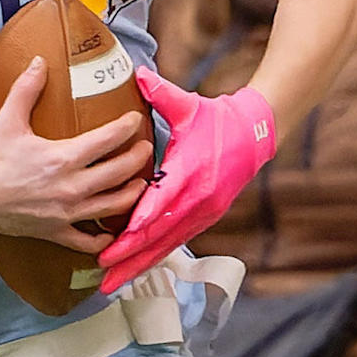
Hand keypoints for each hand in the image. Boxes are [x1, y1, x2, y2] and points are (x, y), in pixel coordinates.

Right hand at [0, 59, 159, 248]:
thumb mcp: (7, 120)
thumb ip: (26, 89)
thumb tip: (40, 61)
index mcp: (63, 157)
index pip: (107, 139)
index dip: (126, 127)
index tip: (134, 119)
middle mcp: (71, 187)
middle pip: (120, 173)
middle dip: (138, 158)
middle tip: (145, 148)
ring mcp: (65, 213)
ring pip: (113, 206)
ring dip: (132, 193)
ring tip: (139, 182)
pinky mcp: (55, 232)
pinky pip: (87, 242)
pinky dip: (103, 239)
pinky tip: (110, 232)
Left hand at [94, 68, 274, 289]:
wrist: (254, 135)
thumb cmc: (216, 119)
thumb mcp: (189, 106)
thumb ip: (161, 93)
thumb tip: (138, 73)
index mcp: (191, 172)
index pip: (160, 203)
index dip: (136, 225)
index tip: (113, 241)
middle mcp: (198, 200)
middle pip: (159, 235)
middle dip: (128, 256)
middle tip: (101, 274)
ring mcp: (203, 213)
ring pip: (166, 246)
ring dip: (138, 265)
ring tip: (111, 284)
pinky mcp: (205, 219)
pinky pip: (174, 242)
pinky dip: (153, 258)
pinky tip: (134, 270)